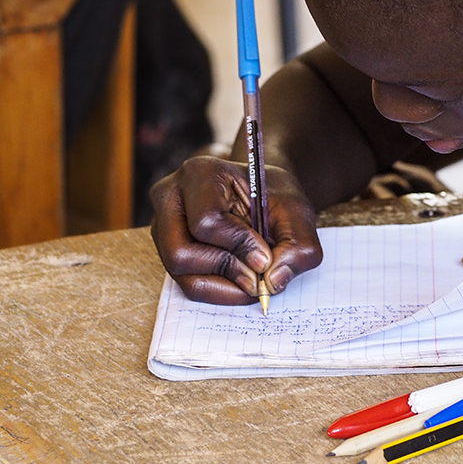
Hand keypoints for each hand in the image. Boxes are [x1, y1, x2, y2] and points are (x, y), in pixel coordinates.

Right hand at [149, 155, 322, 304]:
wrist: (264, 195)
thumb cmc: (275, 197)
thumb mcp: (298, 214)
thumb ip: (298, 247)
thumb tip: (273, 282)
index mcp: (200, 174)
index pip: (206, 221)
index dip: (238, 246)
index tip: (266, 258)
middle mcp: (171, 198)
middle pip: (181, 253)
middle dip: (226, 270)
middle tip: (260, 277)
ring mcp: (162, 225)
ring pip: (181, 273)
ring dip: (223, 284)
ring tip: (255, 279)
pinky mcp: (167, 248)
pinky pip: (186, 282)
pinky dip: (218, 289)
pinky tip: (243, 281)